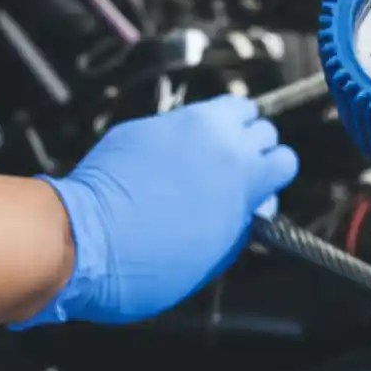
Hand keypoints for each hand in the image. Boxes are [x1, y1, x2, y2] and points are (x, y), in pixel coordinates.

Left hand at [13, 95, 297, 326]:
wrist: (84, 242)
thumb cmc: (143, 264)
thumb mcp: (212, 257)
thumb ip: (238, 224)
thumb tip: (245, 211)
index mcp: (245, 179)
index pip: (285, 160)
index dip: (273, 177)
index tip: (260, 190)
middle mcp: (221, 143)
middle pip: (262, 128)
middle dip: (253, 149)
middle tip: (234, 172)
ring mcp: (184, 126)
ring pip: (229, 106)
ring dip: (227, 127)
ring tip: (211, 152)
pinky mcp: (150, 123)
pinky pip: (181, 119)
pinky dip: (184, 133)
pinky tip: (168, 159)